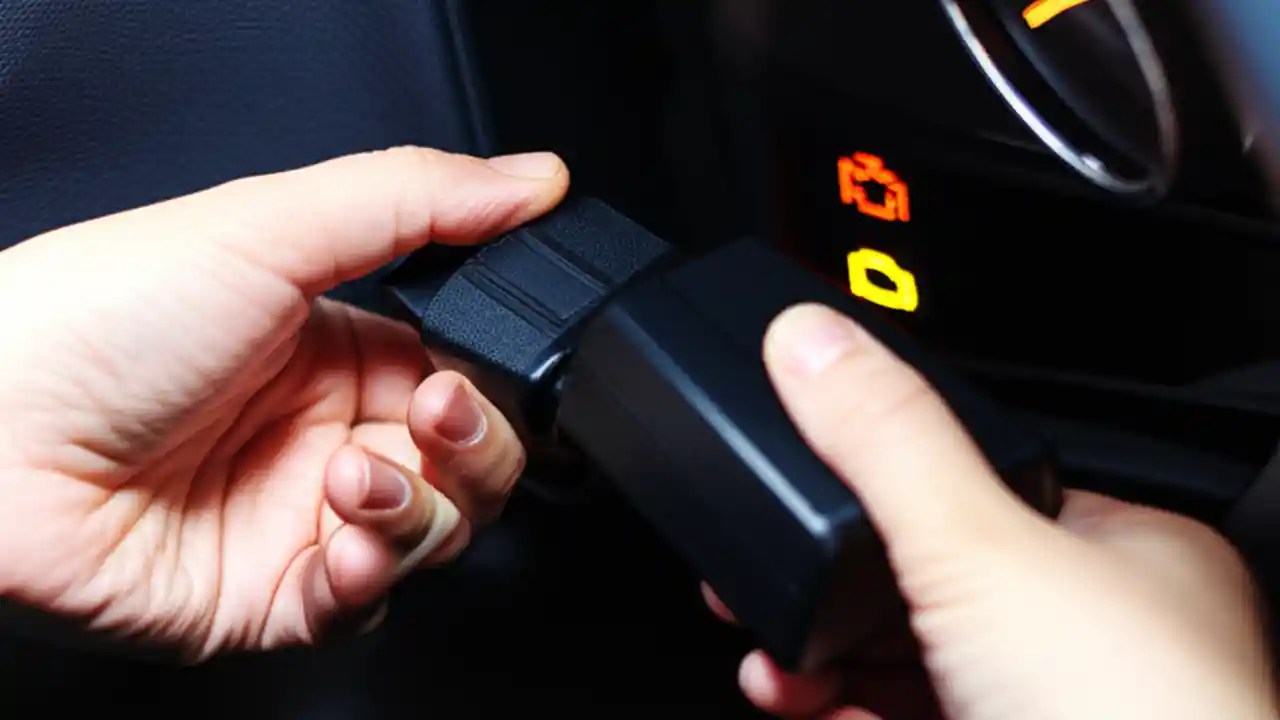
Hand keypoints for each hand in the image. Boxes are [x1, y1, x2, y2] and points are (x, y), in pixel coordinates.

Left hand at [0, 147, 566, 660]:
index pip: (463, 375)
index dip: (489, 386)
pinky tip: (332, 541)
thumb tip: (531, 180)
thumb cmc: (96, 319)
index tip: (472, 375)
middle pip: (468, 462)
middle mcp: (325, 432)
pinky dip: (370, 577)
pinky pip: (366, 605)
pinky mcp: (270, 596)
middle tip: (430, 421)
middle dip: (473, 448)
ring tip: (350, 482)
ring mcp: (299, 517)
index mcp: (335, 347)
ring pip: (434, 535)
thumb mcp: (270, 227)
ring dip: (417, 511)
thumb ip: (416, 197)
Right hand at [708, 304, 1278, 718]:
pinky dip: (839, 712)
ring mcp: (1052, 714)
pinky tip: (794, 705)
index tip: (809, 485)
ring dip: (821, 659)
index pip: (985, 486)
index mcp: (1126, 555)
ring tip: (764, 659)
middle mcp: (1099, 639)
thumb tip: (811, 338)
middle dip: (831, 589)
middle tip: (757, 580)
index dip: (886, 486)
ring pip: (912, 666)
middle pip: (931, 583)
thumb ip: (887, 443)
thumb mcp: (982, 553)